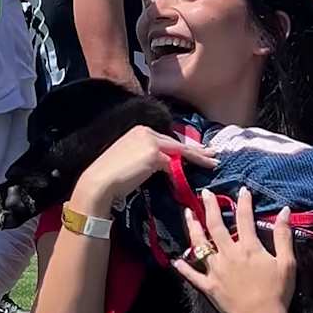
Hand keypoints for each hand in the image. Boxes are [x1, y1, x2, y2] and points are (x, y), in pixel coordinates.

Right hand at [71, 126, 216, 214]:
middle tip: (212, 153)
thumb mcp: (130, 160)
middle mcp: (146, 132)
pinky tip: (197, 172)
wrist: (99, 182)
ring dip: (198, 157)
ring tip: (212, 162)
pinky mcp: (154, 154)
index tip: (196, 151)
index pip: (166, 139)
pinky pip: (174, 163)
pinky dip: (186, 169)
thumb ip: (147, 158)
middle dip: (196, 149)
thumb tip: (164, 165)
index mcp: (139, 131)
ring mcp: (150, 142)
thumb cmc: (111, 176)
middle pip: (176, 143)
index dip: (182, 147)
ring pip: (180, 151)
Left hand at [173, 188, 294, 312]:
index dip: (243, 202)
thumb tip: (284, 210)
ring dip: (192, 228)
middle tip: (205, 193)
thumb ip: (283, 235)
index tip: (242, 189)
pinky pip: (193, 275)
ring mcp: (216, 270)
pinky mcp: (209, 286)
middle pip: (215, 226)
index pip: (244, 218)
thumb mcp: (287, 262)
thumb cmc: (277, 292)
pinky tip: (177, 261)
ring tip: (187, 214)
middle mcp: (228, 254)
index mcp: (248, 247)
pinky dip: (184, 268)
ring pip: (200, 245)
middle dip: (209, 207)